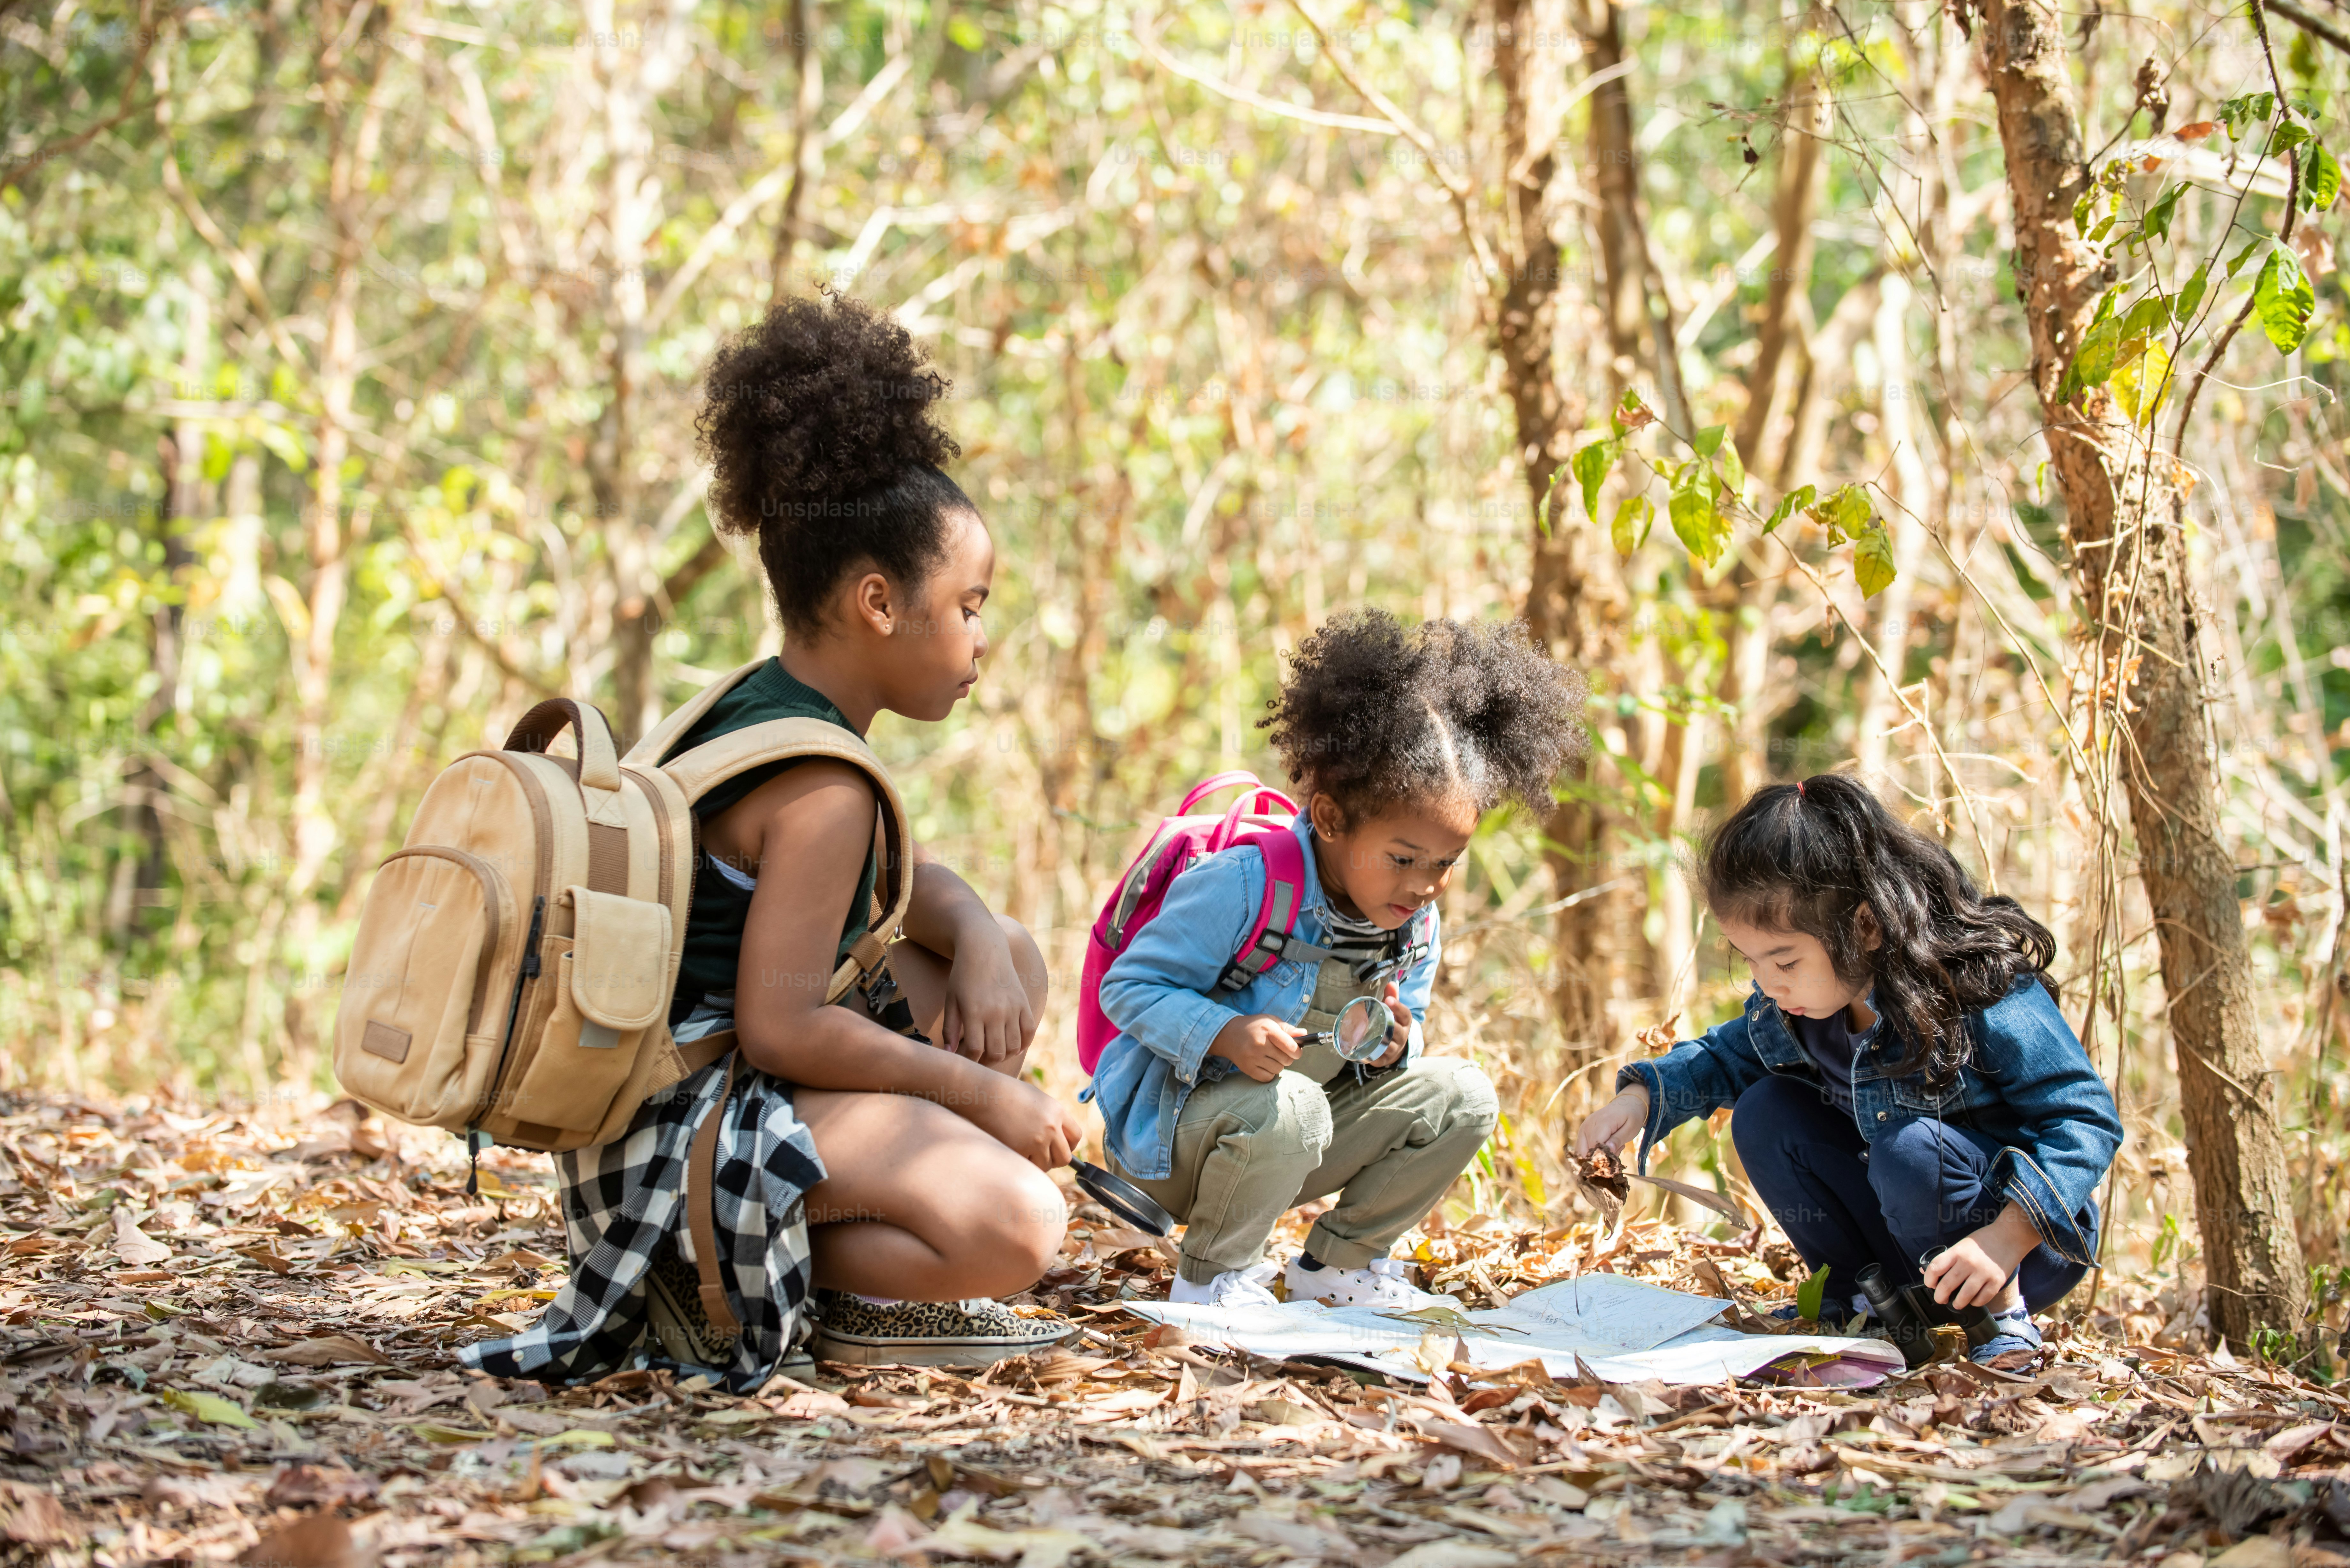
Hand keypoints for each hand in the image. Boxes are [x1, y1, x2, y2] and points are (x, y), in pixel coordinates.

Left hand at [938, 922, 1036, 1067]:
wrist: (984, 948)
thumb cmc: (962, 976)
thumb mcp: (951, 1000)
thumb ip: (950, 1029)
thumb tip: (949, 1054)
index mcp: (974, 1012)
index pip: (975, 1050)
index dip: (969, 1061)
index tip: (965, 1060)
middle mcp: (996, 1012)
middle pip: (996, 1052)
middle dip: (986, 1062)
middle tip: (979, 1060)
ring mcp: (1012, 1008)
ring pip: (1013, 1046)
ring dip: (1003, 1054)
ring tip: (994, 1052)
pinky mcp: (1023, 1003)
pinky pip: (1029, 1032)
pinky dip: (1022, 1043)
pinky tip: (1012, 1045)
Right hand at [960, 1070, 1082, 1171]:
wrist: (983, 1093)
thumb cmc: (1006, 1095)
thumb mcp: (1036, 1100)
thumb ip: (1050, 1118)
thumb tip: (1057, 1139)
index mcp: (1057, 1111)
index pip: (1076, 1136)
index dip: (1069, 1145)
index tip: (1060, 1148)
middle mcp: (1051, 1127)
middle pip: (1065, 1157)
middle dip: (1054, 1159)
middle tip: (1042, 1156)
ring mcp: (1036, 1140)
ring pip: (1046, 1165)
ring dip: (1037, 1163)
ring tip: (1024, 1152)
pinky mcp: (1020, 1150)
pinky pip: (1028, 1166)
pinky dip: (1022, 1163)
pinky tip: (1013, 1151)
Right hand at [1208, 1014, 1303, 1081]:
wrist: (1227, 1034)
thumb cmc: (1253, 1027)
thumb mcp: (1270, 1021)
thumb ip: (1288, 1028)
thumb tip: (1304, 1034)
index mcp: (1268, 1030)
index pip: (1291, 1047)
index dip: (1297, 1051)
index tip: (1295, 1050)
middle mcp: (1260, 1044)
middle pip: (1287, 1060)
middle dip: (1287, 1057)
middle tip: (1280, 1052)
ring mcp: (1253, 1058)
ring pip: (1278, 1070)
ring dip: (1278, 1065)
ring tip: (1270, 1057)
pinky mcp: (1247, 1068)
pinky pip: (1267, 1077)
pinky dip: (1269, 1073)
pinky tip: (1264, 1064)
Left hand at [1367, 979, 1409, 1069]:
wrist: (1395, 1046)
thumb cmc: (1392, 1024)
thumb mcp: (1393, 1011)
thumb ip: (1392, 997)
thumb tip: (1391, 982)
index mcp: (1405, 1022)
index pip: (1405, 1014)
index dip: (1398, 1007)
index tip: (1389, 999)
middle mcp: (1402, 1036)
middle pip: (1398, 1031)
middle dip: (1391, 1025)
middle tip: (1379, 1020)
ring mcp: (1394, 1049)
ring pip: (1390, 1047)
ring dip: (1383, 1043)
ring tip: (1371, 1038)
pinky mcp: (1385, 1059)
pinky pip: (1381, 1059)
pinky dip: (1375, 1058)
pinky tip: (1367, 1056)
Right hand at [1574, 1084, 1649, 1155]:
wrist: (1627, 1103)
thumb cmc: (1632, 1116)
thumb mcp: (1631, 1129)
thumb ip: (1618, 1140)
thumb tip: (1607, 1151)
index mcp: (1602, 1122)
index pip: (1595, 1146)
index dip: (1604, 1156)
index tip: (1615, 1159)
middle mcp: (1589, 1124)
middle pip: (1587, 1151)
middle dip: (1600, 1158)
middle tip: (1616, 1151)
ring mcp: (1584, 1126)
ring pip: (1582, 1151)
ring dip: (1596, 1156)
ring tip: (1613, 1147)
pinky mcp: (1583, 1129)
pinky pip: (1583, 1147)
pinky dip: (1593, 1151)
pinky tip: (1607, 1145)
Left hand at [1923, 1206, 2036, 1310]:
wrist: (2009, 1237)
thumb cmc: (1983, 1241)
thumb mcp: (1961, 1245)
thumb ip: (1946, 1259)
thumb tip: (1926, 1271)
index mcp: (1957, 1252)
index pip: (1935, 1268)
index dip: (1928, 1279)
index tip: (1930, 1284)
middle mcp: (1968, 1263)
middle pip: (1947, 1285)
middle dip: (1940, 1296)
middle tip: (1940, 1298)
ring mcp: (1983, 1273)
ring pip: (1964, 1296)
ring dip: (1957, 1303)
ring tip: (1956, 1303)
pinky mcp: (1996, 1281)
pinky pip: (1982, 1299)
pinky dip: (1975, 1302)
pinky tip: (1973, 1300)